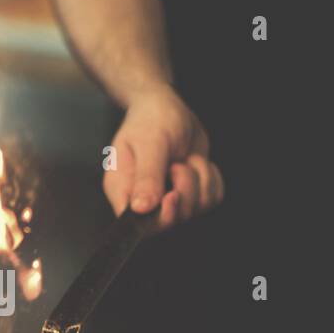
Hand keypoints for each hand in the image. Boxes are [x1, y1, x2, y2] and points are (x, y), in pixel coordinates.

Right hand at [104, 85, 223, 228]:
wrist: (167, 108)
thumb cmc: (151, 120)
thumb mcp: (150, 143)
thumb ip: (146, 176)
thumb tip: (140, 208)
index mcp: (123, 189)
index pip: (136, 224)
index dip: (160, 218)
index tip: (173, 194)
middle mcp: (142, 200)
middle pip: (170, 221)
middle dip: (185, 191)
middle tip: (178, 164)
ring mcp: (167, 200)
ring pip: (195, 211)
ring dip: (199, 180)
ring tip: (185, 158)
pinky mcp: (189, 195)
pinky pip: (210, 200)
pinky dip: (210, 180)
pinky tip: (195, 162)